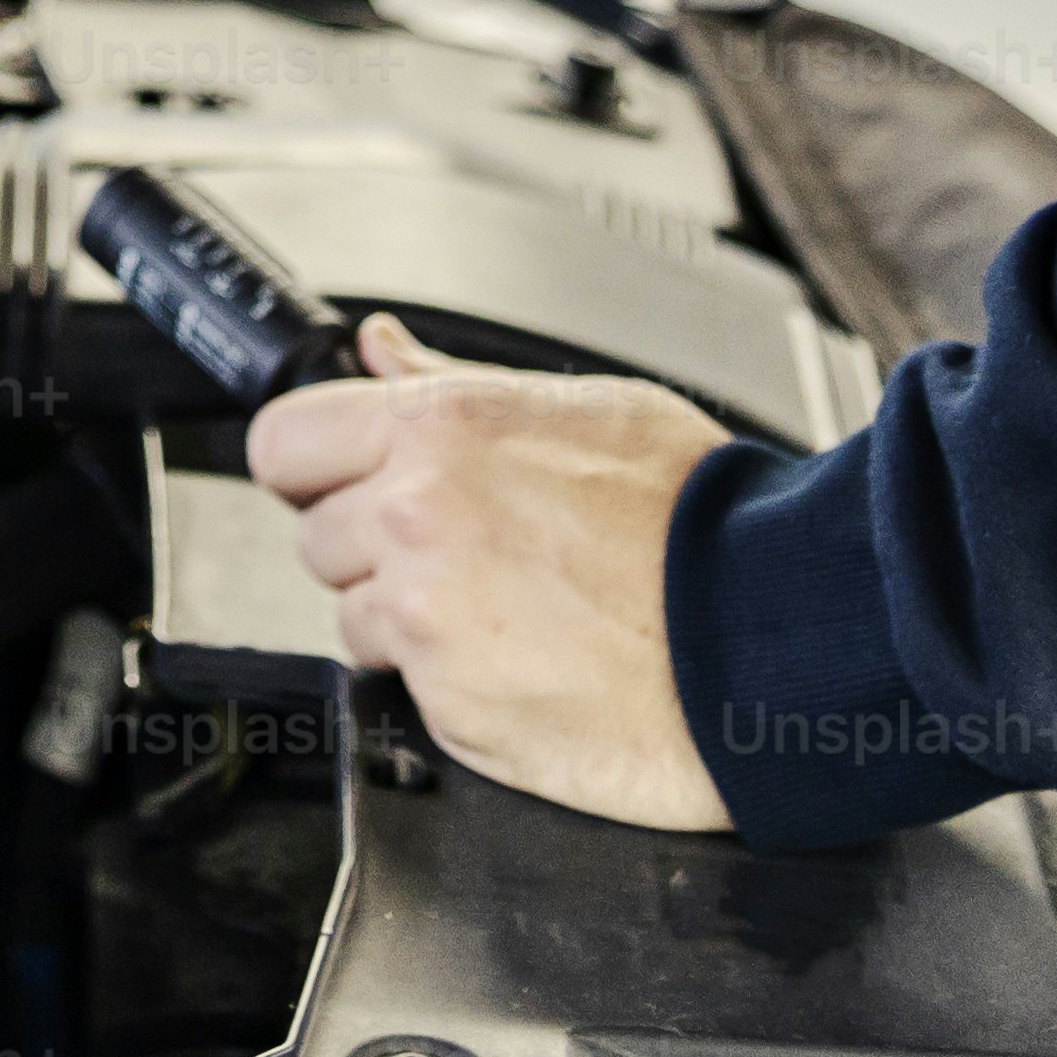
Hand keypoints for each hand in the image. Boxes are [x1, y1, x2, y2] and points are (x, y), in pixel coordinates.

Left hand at [246, 315, 735, 829]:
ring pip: (355, 618)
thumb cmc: (703, 519)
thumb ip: (456, 385)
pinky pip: (409, 689)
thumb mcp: (585, 409)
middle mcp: (415, 516)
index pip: (284, 442)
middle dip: (375, 546)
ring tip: (515, 611)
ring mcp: (426, 617)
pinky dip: (454, 683)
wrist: (772, 635)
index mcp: (440, 428)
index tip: (343, 482)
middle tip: (474, 554)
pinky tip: (531, 662)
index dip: (315, 466)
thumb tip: (377, 351)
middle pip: (317, 535)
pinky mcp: (449, 705)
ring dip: (411, 620)